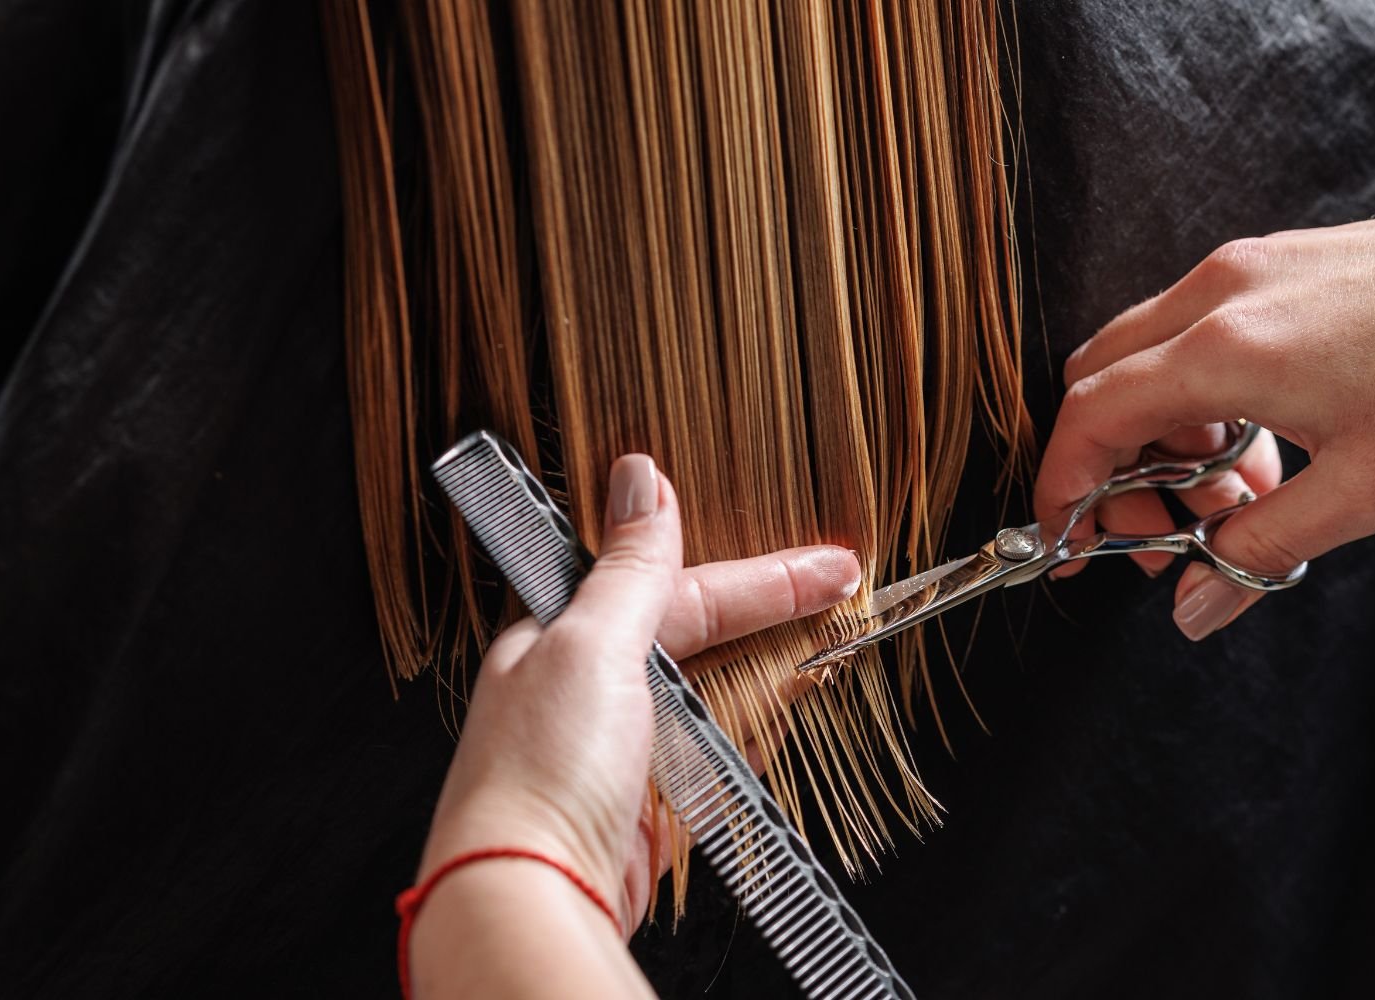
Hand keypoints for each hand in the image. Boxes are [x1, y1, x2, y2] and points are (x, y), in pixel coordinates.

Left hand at [417, 454, 860, 936]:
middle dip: (772, 622)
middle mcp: (588, 696)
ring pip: (713, 705)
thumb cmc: (539, 772)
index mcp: (562, 640)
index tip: (830, 568)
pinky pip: (712, 773)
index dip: (760, 579)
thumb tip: (642, 476)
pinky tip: (782, 730)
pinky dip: (751, 749)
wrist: (530, 897)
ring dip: (771, 681)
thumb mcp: (588, 645)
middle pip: (700, 643)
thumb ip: (630, 569)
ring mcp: (620, 761)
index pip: (678, 591)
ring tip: (831, 659)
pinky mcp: (644, 819)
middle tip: (844, 601)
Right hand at [1035, 171, 1374, 640]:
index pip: (1091, 416)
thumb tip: (1193, 610)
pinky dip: (1198, 395)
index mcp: (1226, 348)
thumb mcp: (1368, 491)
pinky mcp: (1279, 262)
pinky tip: (1268, 445)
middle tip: (1166, 536)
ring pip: (1146, 355)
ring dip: (1162, 436)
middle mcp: (1219, 293)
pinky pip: (1195, 330)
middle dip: (1110, 469)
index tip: (1069, 544)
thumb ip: (1260, 551)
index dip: (1063, 488)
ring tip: (1240, 500)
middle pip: (1099, 380)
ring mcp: (1247, 267)